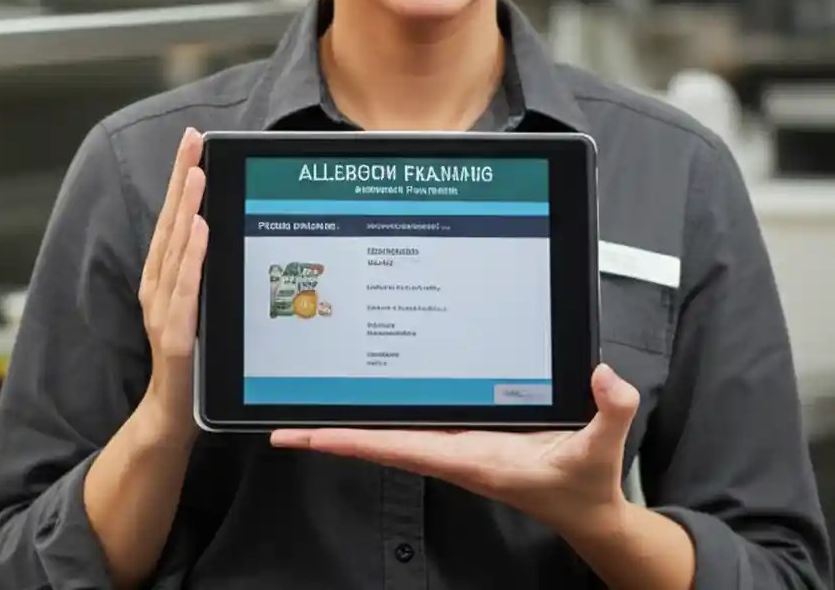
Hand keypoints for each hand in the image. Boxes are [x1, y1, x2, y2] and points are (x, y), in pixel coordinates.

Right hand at [137, 127, 206, 444]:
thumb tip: (224, 230)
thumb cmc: (194, 363)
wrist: (173, 418)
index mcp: (163, 280)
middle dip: (181, 181)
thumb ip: (206, 275)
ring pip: (176, 252)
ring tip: (198, 176)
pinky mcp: (178, 337)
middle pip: (170, 227)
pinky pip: (187, 291)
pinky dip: (193, 259)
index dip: (179, 181)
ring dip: (186, 211)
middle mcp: (158, 289)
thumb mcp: (201, 310)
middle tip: (193, 143)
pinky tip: (201, 231)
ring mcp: (163, 312)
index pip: (173, 221)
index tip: (191, 144)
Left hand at [271, 364, 640, 535]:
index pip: (397, 447)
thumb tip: (606, 377)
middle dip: (330, 434)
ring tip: (302, 415)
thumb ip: (609, 412)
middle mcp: (450, 452)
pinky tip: (358, 405)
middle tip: (280, 427)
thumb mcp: (600, 450)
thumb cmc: (583, 486)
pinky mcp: (460, 438)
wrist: (586, 511)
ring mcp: (451, 446)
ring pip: (388, 435)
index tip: (308, 435)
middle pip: (377, 442)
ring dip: (347, 426)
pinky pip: (409, 427)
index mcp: (470, 458)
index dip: (351, 441)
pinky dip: (379, 419)